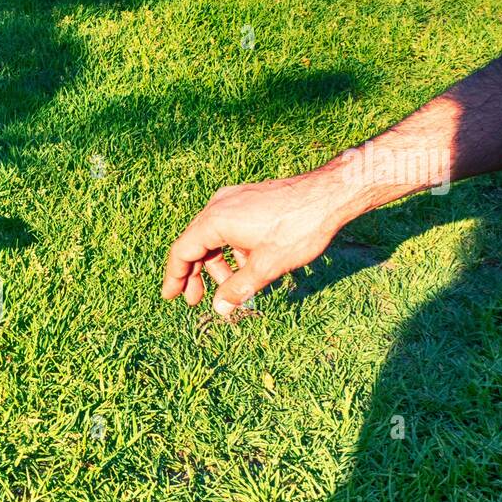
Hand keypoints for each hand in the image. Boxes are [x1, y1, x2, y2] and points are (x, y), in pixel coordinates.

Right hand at [161, 174, 345, 314]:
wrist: (330, 193)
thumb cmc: (299, 227)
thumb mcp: (266, 266)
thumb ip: (238, 289)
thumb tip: (220, 309)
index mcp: (215, 220)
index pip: (182, 252)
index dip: (175, 277)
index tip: (171, 297)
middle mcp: (219, 205)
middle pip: (195, 244)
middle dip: (195, 274)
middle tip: (196, 300)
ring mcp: (234, 199)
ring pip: (213, 236)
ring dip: (217, 263)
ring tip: (229, 287)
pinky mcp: (249, 199)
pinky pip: (229, 227)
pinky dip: (231, 249)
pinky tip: (247, 265)